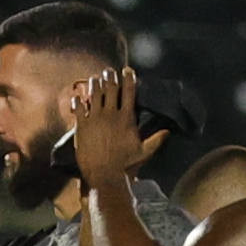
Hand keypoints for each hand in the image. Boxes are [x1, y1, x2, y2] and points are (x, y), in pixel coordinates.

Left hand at [68, 67, 148, 187]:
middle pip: (110, 88)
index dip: (128, 79)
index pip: (129, 92)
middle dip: (110, 77)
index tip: (127, 70)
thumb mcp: (144, 152)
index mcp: (126, 118)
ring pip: (94, 94)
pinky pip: (78, 108)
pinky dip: (77, 100)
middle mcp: (110, 115)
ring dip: (94, 84)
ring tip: (94, 79)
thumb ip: (156, 140)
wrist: (104, 175)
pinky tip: (77, 96)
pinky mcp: (82, 126)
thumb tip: (168, 132)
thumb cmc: (125, 165)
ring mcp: (95, 119)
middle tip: (108, 71)